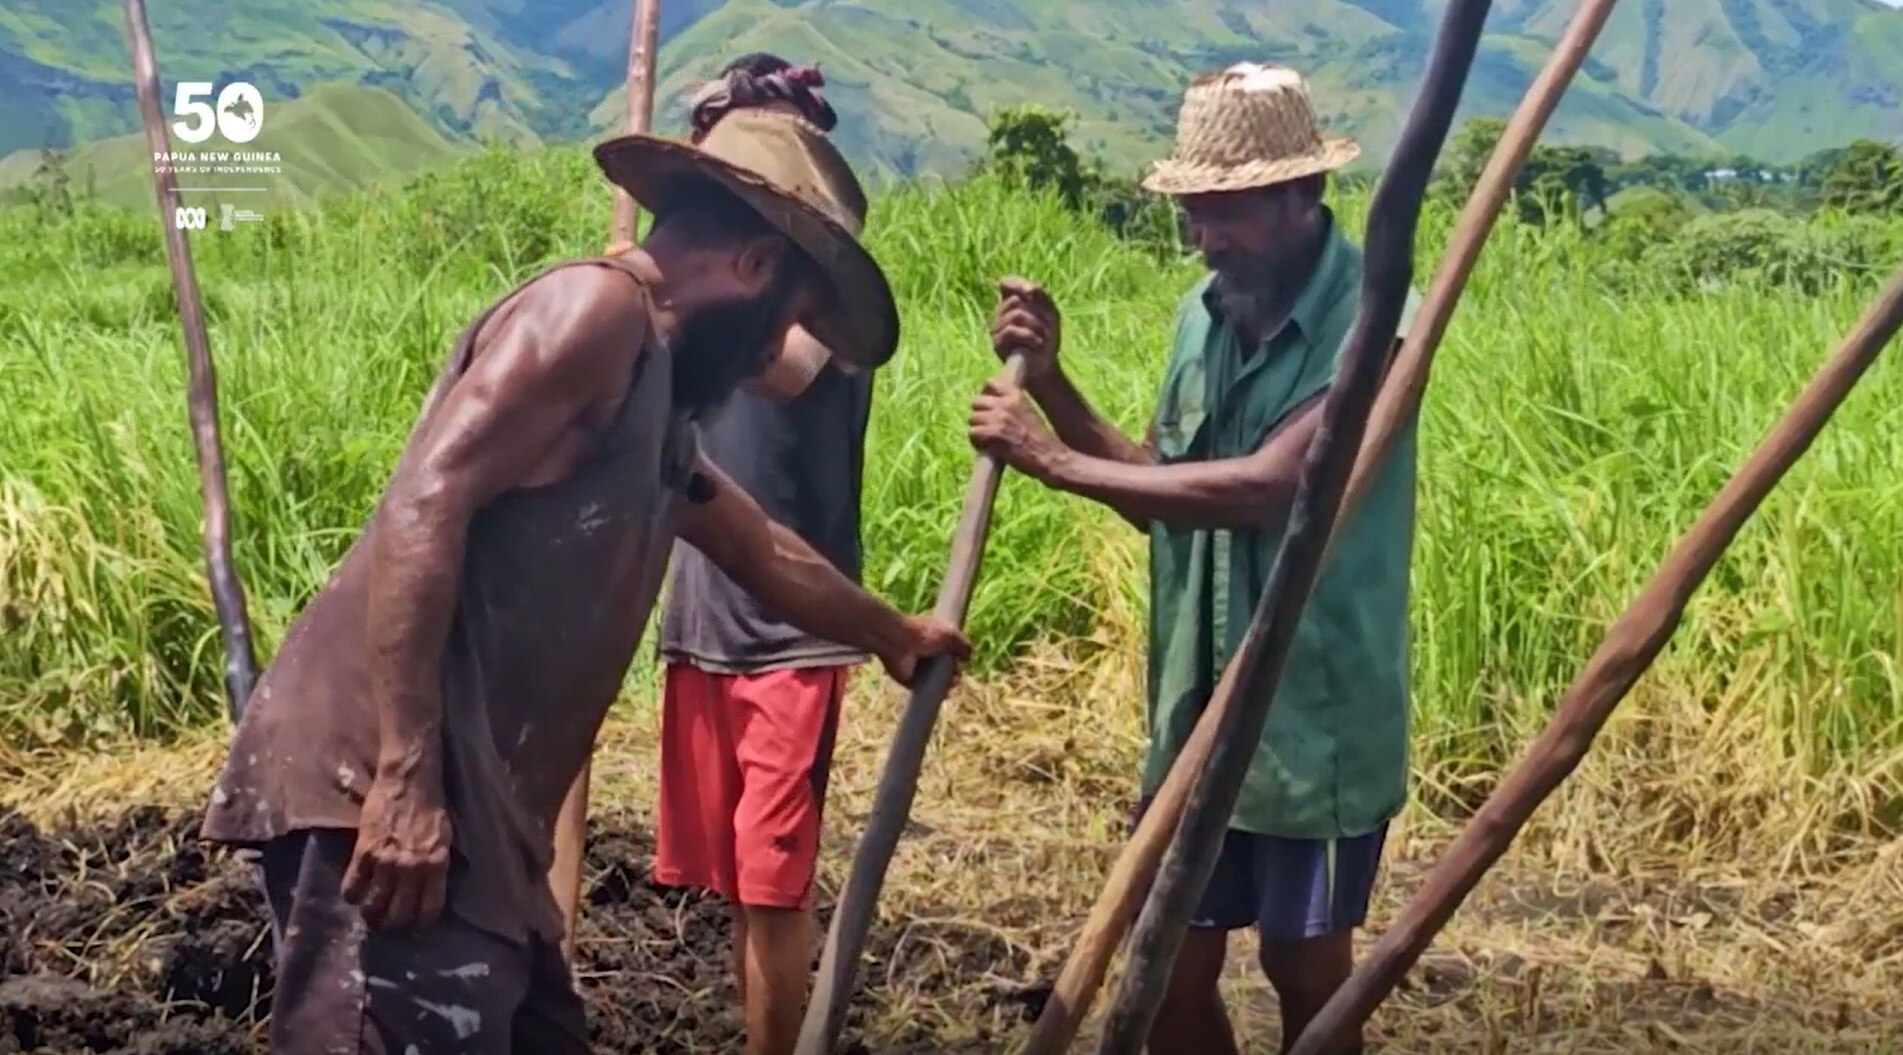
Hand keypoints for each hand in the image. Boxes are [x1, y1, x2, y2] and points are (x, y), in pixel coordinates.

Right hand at [342, 761, 452, 930]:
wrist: (410, 782)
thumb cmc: (431, 810)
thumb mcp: (445, 841)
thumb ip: (437, 867)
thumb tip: (429, 892)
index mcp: (436, 865)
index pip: (429, 909)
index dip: (420, 924)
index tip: (414, 928)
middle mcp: (413, 868)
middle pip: (399, 914)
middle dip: (393, 925)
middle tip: (388, 924)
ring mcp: (387, 861)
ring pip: (374, 905)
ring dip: (371, 915)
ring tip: (370, 915)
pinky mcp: (365, 851)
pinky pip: (353, 884)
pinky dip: (351, 895)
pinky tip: (353, 895)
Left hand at [877, 615, 971, 687]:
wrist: (898, 643)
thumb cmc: (923, 633)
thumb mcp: (950, 634)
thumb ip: (963, 645)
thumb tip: (970, 657)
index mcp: (935, 638)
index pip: (951, 650)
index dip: (960, 656)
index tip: (966, 661)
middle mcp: (927, 653)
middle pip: (946, 667)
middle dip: (955, 672)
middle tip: (958, 675)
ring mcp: (919, 668)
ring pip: (938, 680)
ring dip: (948, 684)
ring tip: (952, 683)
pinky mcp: (911, 682)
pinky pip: (927, 691)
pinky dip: (936, 694)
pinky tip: (944, 694)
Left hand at [969, 376, 1065, 479]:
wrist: (1048, 456)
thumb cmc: (1039, 439)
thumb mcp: (1028, 412)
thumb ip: (1011, 405)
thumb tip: (990, 405)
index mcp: (1017, 395)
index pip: (990, 383)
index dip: (984, 395)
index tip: (986, 407)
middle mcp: (1006, 403)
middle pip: (976, 402)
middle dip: (978, 415)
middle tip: (986, 428)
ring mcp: (999, 418)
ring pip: (972, 418)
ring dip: (977, 430)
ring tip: (987, 440)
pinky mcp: (993, 434)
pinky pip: (972, 433)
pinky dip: (976, 442)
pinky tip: (987, 447)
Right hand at [992, 277, 1060, 383]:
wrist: (1045, 365)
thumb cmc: (1047, 338)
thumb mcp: (1050, 313)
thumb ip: (1041, 296)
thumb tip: (1027, 289)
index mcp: (1010, 304)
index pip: (1008, 283)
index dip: (1019, 284)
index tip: (1032, 293)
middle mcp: (999, 315)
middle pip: (1016, 300)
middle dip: (1038, 312)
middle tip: (1048, 327)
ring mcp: (996, 329)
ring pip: (1016, 315)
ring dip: (1037, 326)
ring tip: (1043, 338)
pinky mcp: (997, 344)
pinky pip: (1011, 331)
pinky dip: (1029, 336)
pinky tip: (1038, 343)